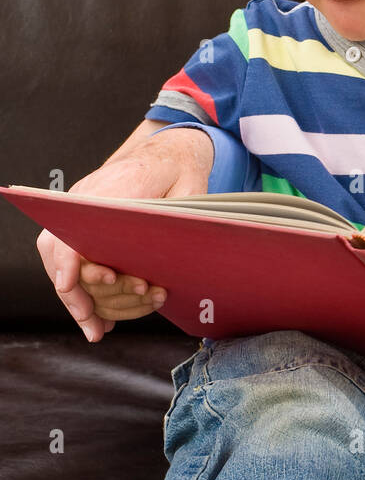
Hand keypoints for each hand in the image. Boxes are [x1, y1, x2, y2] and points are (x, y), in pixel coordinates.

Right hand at [36, 126, 214, 343]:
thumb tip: (165, 264)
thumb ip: (176, 222)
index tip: (69, 284)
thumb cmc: (181, 171)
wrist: (169, 151)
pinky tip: (97, 315)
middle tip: (92, 323)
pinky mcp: (86, 224)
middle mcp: (88, 197)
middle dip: (74, 292)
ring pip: (62, 259)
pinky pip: (73, 257)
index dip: (70, 258)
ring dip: (78, 297)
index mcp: (115, 185)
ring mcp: (81, 211)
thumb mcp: (191, 192)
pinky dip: (81, 287)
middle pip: (59, 248)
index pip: (77, 224)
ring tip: (96, 328)